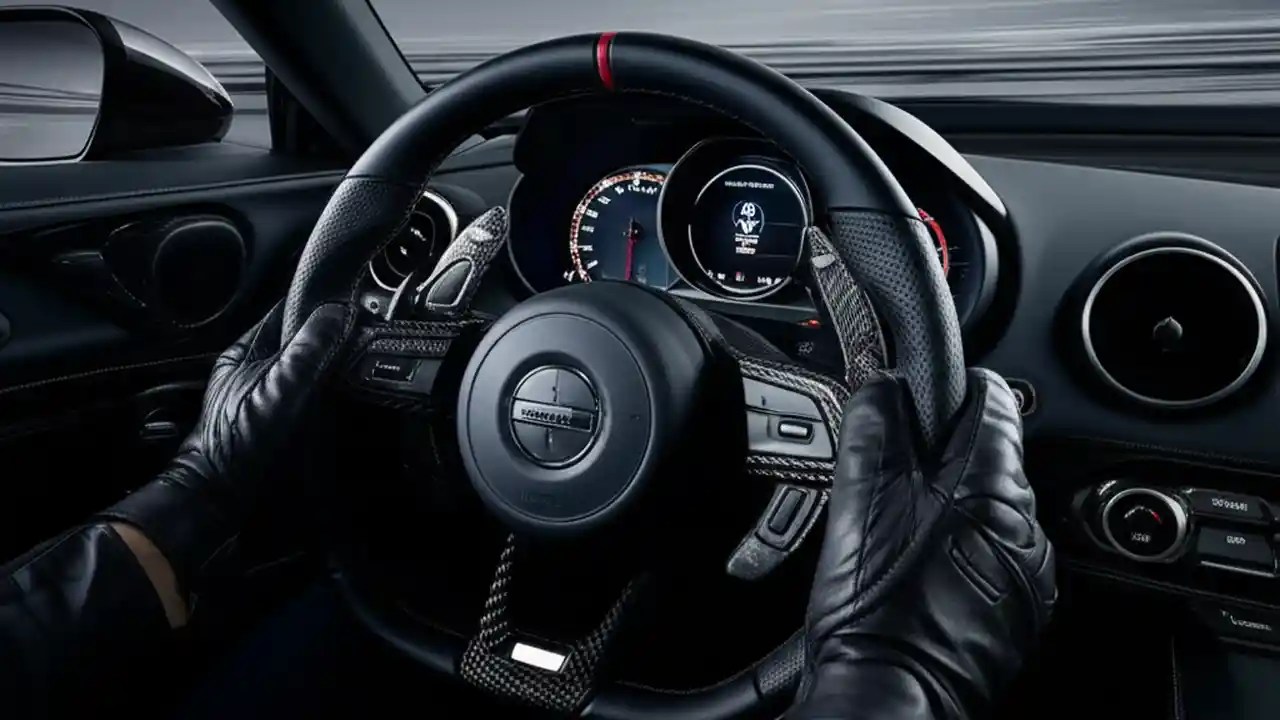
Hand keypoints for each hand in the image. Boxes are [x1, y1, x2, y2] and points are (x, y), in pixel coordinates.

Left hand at [101, 302, 349, 601]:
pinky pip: (311, 401)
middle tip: (367, 340)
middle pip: (301, 342)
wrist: (219, 503)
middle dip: (332, 340)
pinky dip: (331, 400)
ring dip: (333, 372)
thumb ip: (310, 347)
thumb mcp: (280, 385)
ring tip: (363, 369)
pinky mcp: (277, 427)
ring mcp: (266, 401)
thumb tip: (341, 311)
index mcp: (247, 350)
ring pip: (308, 372)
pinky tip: (348, 406)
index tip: (356, 307)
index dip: (321, 305)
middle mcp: (255, 372)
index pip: (289, 310)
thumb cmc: (239, 443)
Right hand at [790, 370, 1055, 718]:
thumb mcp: (859, 498)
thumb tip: (884, 386)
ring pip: (994, 513)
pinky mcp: (1018, 613)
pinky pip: (996, 559)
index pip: (997, 404)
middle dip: (948, 457)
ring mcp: (1029, 577)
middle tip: (895, 471)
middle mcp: (1028, 530)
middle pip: (993, 461)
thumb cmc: (874, 609)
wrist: (889, 696)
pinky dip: (965, 552)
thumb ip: (876, 427)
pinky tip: (921, 570)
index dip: (960, 390)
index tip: (934, 391)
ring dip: (956, 507)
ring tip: (900, 528)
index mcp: (993, 489)